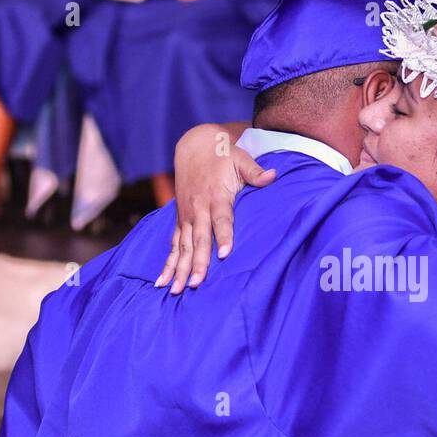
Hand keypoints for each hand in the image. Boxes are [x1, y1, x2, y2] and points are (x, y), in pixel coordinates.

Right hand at [156, 121, 273, 292]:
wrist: (195, 146)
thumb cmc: (223, 154)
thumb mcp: (240, 157)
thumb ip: (255, 171)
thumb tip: (273, 175)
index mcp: (215, 195)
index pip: (221, 219)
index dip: (223, 236)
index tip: (225, 253)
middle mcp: (198, 209)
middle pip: (198, 239)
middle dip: (197, 262)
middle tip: (196, 283)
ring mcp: (186, 216)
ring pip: (182, 246)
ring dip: (179, 269)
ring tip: (176, 290)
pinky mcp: (180, 221)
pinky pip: (173, 245)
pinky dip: (167, 263)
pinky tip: (162, 281)